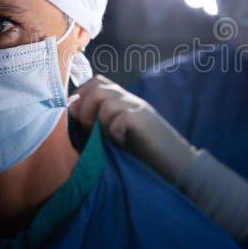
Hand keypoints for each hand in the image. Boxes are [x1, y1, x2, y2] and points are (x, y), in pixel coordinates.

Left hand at [70, 75, 247, 239]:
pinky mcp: (143, 120)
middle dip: (85, 106)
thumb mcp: (115, 134)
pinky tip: (122, 141)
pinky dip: (115, 130)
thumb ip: (98, 122)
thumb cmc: (144, 154)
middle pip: (97, 85)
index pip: (95, 83)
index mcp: (122, 101)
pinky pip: (120, 117)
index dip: (80, 98)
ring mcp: (138, 107)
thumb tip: (71, 114)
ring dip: (99, 119)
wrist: (176, 165)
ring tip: (106, 136)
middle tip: (90, 127)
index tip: (78, 120)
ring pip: (105, 100)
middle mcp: (130, 99)